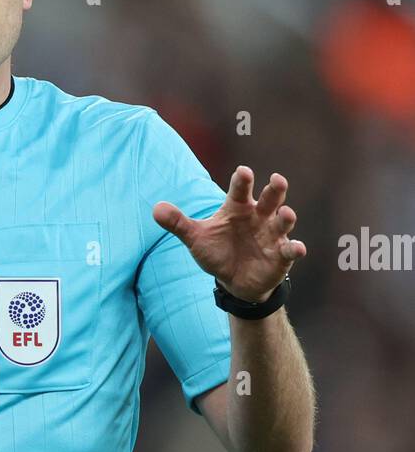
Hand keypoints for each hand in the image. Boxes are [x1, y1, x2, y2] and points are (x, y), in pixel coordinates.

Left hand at [152, 167, 305, 303]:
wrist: (233, 280)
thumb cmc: (217, 251)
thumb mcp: (196, 238)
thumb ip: (178, 223)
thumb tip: (155, 209)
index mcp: (237, 208)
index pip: (240, 190)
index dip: (242, 180)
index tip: (243, 172)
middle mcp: (259, 216)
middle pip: (270, 198)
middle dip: (275, 190)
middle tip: (277, 180)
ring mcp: (272, 235)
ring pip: (283, 221)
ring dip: (286, 217)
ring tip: (285, 214)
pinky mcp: (281, 255)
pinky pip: (290, 250)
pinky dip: (294, 249)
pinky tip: (296, 249)